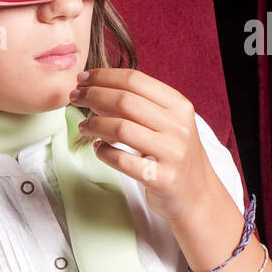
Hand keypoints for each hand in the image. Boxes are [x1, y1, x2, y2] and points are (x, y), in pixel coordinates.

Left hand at [69, 67, 219, 225]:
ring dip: (94, 124)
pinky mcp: (162, 179)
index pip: (136, 80)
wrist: (197, 195)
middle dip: (92, 96)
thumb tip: (95, 90)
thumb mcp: (167, 123)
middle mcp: (178, 127)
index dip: (104, 77)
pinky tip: (97, 148)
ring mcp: (172, 153)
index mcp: (179, 106)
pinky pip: (122, 160)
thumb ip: (138, 106)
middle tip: (74, 98)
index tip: (82, 78)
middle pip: (124, 101)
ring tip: (83, 127)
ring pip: (120, 128)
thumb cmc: (174, 154)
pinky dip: (103, 152)